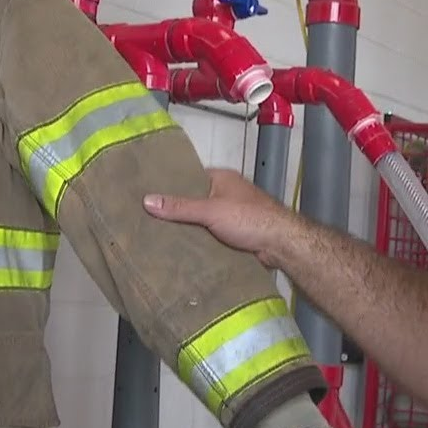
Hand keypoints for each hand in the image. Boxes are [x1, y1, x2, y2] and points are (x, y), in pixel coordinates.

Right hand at [143, 168, 299, 267]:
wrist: (280, 244)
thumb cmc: (249, 218)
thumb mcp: (210, 210)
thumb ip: (179, 207)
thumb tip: (147, 201)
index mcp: (221, 178)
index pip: (189, 178)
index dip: (170, 186)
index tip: (147, 195)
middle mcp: (225, 194)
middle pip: (193, 201)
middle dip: (176, 211)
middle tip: (147, 219)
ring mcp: (230, 215)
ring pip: (201, 221)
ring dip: (187, 229)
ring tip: (156, 236)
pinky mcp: (233, 234)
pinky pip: (209, 235)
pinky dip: (198, 241)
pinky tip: (180, 249)